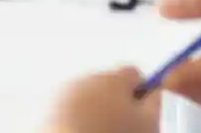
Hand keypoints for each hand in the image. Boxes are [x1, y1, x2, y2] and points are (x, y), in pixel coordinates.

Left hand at [46, 67, 160, 132]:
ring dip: (92, 111)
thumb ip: (156, 102)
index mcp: (112, 79)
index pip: (134, 73)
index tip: (141, 115)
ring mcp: (61, 95)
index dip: (141, 93)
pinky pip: (65, 110)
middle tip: (120, 128)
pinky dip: (72, 120)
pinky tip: (77, 132)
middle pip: (108, 85)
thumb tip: (158, 89)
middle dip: (115, 102)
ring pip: (85, 98)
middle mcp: (84, 79)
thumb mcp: (147, 123)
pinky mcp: (43, 111)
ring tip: (97, 131)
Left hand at [157, 0, 200, 110]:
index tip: (159, 62)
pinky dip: (183, 75)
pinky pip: (195, 93)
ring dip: (174, 69)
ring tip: (170, 44)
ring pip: (192, 92)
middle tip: (154, 44)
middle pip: (197, 86)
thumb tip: (164, 7)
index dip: (182, 71)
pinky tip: (185, 56)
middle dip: (171, 66)